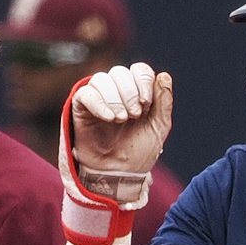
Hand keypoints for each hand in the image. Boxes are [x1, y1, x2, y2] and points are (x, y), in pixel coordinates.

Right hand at [66, 63, 173, 201]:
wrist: (119, 175)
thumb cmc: (138, 152)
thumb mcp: (158, 128)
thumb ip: (164, 102)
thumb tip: (163, 75)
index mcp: (136, 92)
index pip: (139, 69)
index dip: (143, 81)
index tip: (146, 103)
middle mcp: (116, 91)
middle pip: (120, 72)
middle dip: (129, 93)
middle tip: (133, 116)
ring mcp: (98, 98)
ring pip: (101, 79)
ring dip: (114, 99)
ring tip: (120, 120)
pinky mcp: (81, 108)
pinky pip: (85, 93)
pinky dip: (98, 103)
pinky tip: (108, 118)